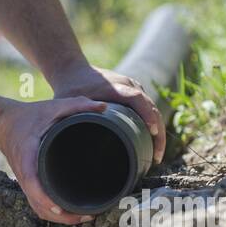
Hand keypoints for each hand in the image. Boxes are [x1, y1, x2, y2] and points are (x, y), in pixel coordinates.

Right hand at [0, 96, 109, 225]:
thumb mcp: (51, 107)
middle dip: (61, 216)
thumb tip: (103, 107)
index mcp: (28, 157)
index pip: (32, 183)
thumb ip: (77, 105)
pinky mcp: (28, 184)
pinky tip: (69, 212)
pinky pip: (38, 205)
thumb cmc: (28, 116)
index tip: (61, 208)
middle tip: (88, 215)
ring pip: (39, 209)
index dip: (45, 199)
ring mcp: (25, 181)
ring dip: (58, 217)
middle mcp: (25, 174)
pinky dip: (52, 213)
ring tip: (83, 217)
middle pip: (39, 205)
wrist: (3, 123)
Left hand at [49, 61, 165, 163]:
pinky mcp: (133, 92)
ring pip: (152, 109)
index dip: (147, 113)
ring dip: (157, 130)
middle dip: (157, 131)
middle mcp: (127, 85)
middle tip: (157, 156)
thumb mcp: (68, 101)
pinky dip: (152, 125)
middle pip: (150, 106)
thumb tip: (77, 136)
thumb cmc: (69, 88)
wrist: (72, 70)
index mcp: (113, 86)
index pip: (136, 98)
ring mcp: (132, 87)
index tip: (153, 131)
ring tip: (155, 155)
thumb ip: (74, 113)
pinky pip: (147, 109)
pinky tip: (150, 143)